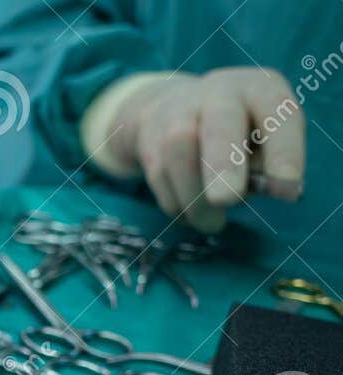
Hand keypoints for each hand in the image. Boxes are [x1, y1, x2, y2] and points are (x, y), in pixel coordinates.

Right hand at [96, 68, 304, 232]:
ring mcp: (178, 111)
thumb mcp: (262, 139)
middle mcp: (219, 92)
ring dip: (193, 196)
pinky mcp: (148, 136)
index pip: (277, 112)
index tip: (288, 186)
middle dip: (222, 165)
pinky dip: (175, 202)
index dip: (284, 149)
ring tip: (212, 223)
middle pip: (219, 124)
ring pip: (178, 150)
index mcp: (259, 89)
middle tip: (225, 199)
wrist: (175, 108)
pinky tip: (190, 215)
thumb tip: (269, 189)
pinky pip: (157, 173)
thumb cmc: (236, 133)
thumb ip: (266, 162)